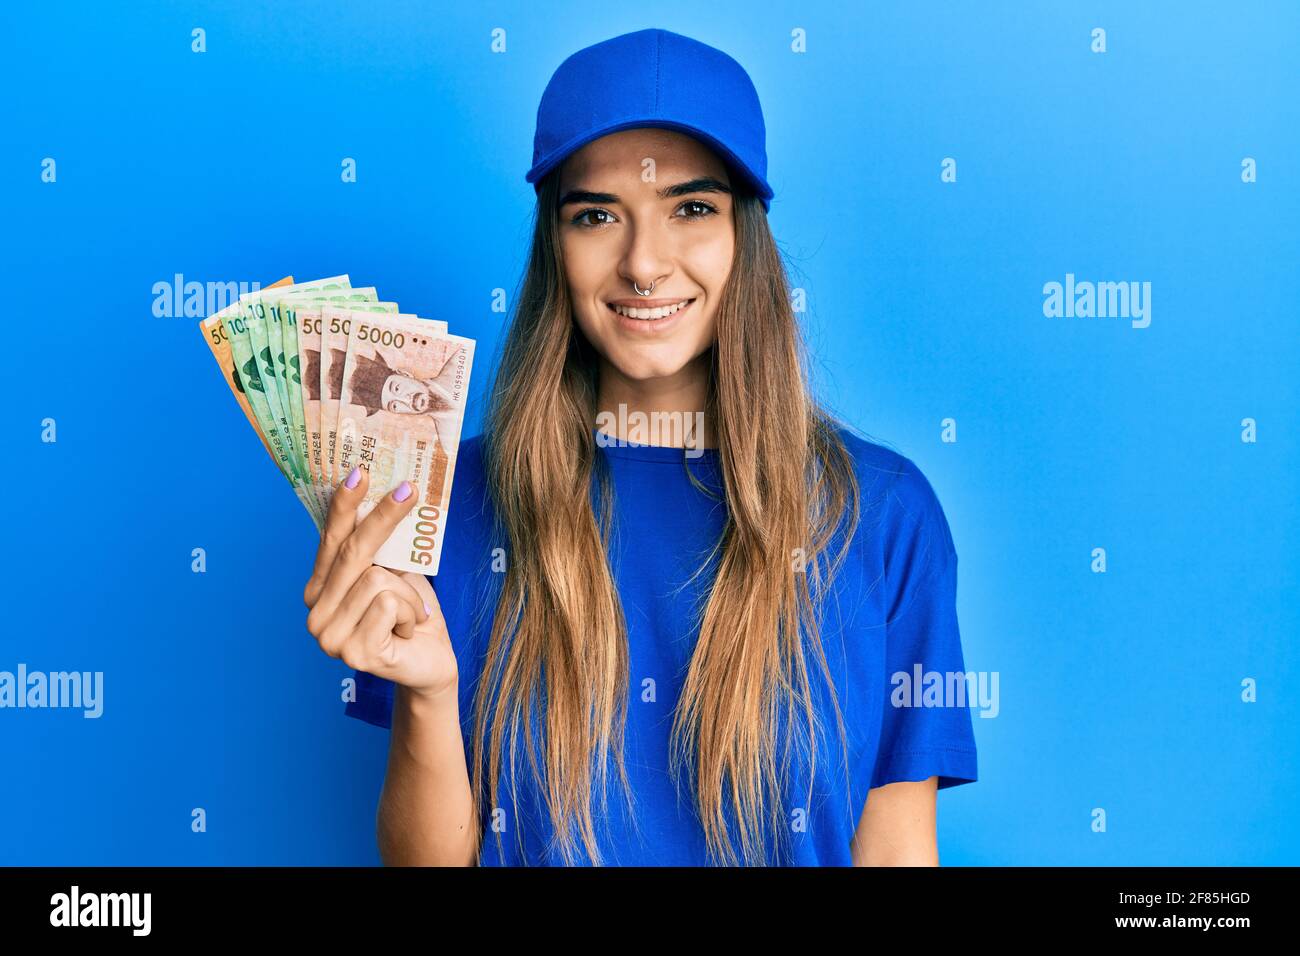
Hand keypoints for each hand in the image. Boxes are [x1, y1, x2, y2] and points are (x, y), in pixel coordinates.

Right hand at [303, 466, 458, 701]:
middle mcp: (315, 613)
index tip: (359, 472)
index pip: (331, 540)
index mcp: (320, 590)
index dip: (345, 506)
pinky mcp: (354, 653)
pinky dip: (411, 611)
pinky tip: (409, 630)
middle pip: (353, 551)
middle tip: (410, 488)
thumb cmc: (412, 615)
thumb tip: (386, 493)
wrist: (431, 664)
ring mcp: (330, 637)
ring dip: (409, 594)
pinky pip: (390, 603)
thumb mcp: (395, 574)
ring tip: (412, 614)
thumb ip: (379, 548)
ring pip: (378, 578)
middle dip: (384, 517)